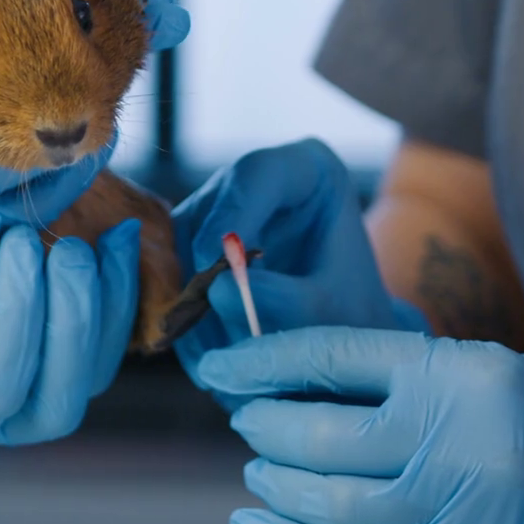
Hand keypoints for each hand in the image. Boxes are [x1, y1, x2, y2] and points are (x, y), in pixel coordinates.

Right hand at [172, 140, 425, 403]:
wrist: (343, 338)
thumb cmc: (352, 316)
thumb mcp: (333, 312)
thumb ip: (286, 300)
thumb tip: (218, 291)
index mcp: (308, 171)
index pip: (259, 173)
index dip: (232, 214)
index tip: (214, 263)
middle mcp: (256, 182)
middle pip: (208, 210)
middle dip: (203, 274)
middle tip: (210, 323)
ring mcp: (220, 209)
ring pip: (180, 244)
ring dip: (189, 301)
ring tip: (215, 352)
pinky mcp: (194, 242)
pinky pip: (171, 270)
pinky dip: (183, 312)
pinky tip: (204, 350)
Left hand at [196, 327, 523, 523]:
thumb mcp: (487, 369)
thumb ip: (402, 377)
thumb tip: (293, 382)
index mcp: (466, 373)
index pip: (336, 355)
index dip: (265, 360)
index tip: (220, 366)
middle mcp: (463, 442)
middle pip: (324, 436)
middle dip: (266, 426)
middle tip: (245, 419)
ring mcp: (463, 513)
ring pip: (332, 502)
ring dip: (277, 483)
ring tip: (259, 467)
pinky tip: (255, 523)